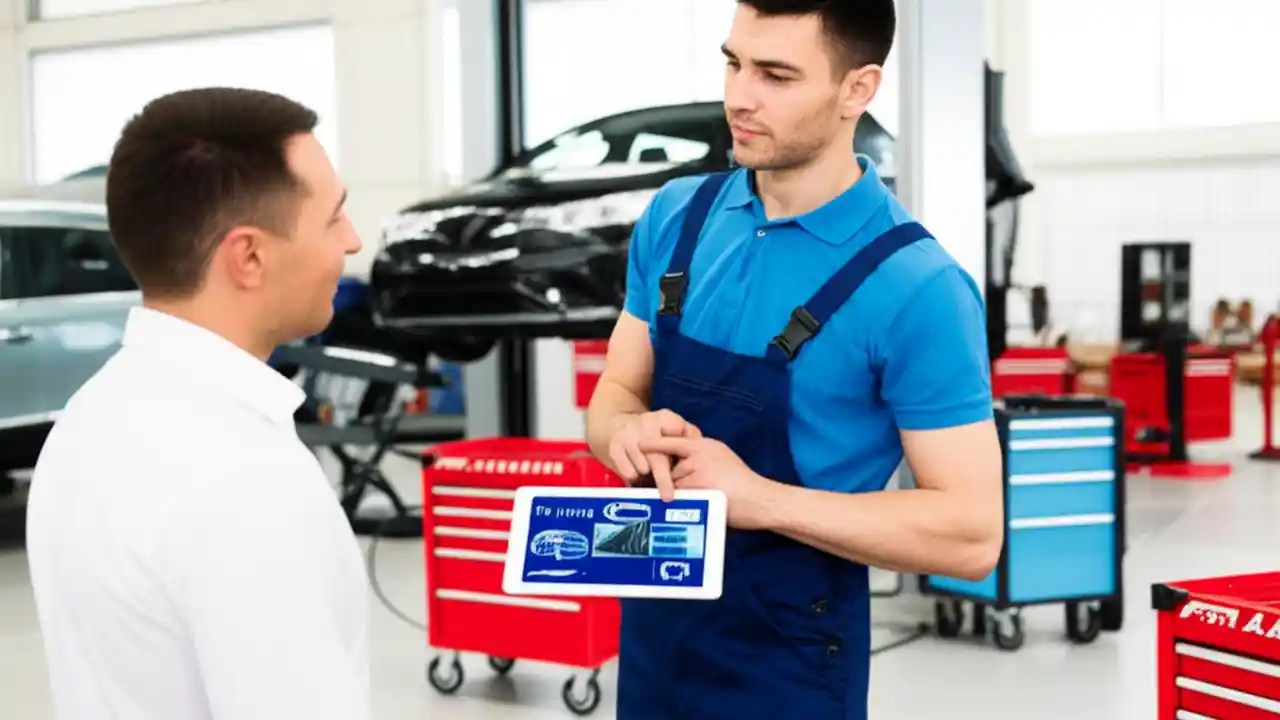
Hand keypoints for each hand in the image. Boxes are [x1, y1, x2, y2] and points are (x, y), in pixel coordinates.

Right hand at [607, 410, 701, 500]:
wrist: (625, 426)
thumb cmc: (661, 435)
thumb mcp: (680, 432)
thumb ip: (691, 441)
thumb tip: (701, 456)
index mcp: (665, 418)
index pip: (674, 431)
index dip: (677, 448)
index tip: (686, 465)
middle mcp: (645, 422)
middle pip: (656, 455)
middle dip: (663, 478)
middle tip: (669, 496)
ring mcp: (628, 434)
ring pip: (641, 467)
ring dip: (648, 479)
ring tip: (653, 481)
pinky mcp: (614, 447)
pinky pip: (627, 472)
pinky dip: (634, 480)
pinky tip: (640, 478)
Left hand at [637, 436, 782, 529]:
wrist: (762, 499)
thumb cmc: (744, 486)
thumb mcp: (723, 461)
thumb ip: (701, 460)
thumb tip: (678, 469)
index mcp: (706, 445)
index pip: (675, 441)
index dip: (656, 443)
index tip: (640, 444)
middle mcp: (700, 453)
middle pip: (669, 467)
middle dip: (672, 482)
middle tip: (693, 493)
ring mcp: (698, 469)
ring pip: (672, 483)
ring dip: (678, 494)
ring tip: (705, 500)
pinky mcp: (699, 485)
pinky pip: (679, 496)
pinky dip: (683, 503)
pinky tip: (702, 505)